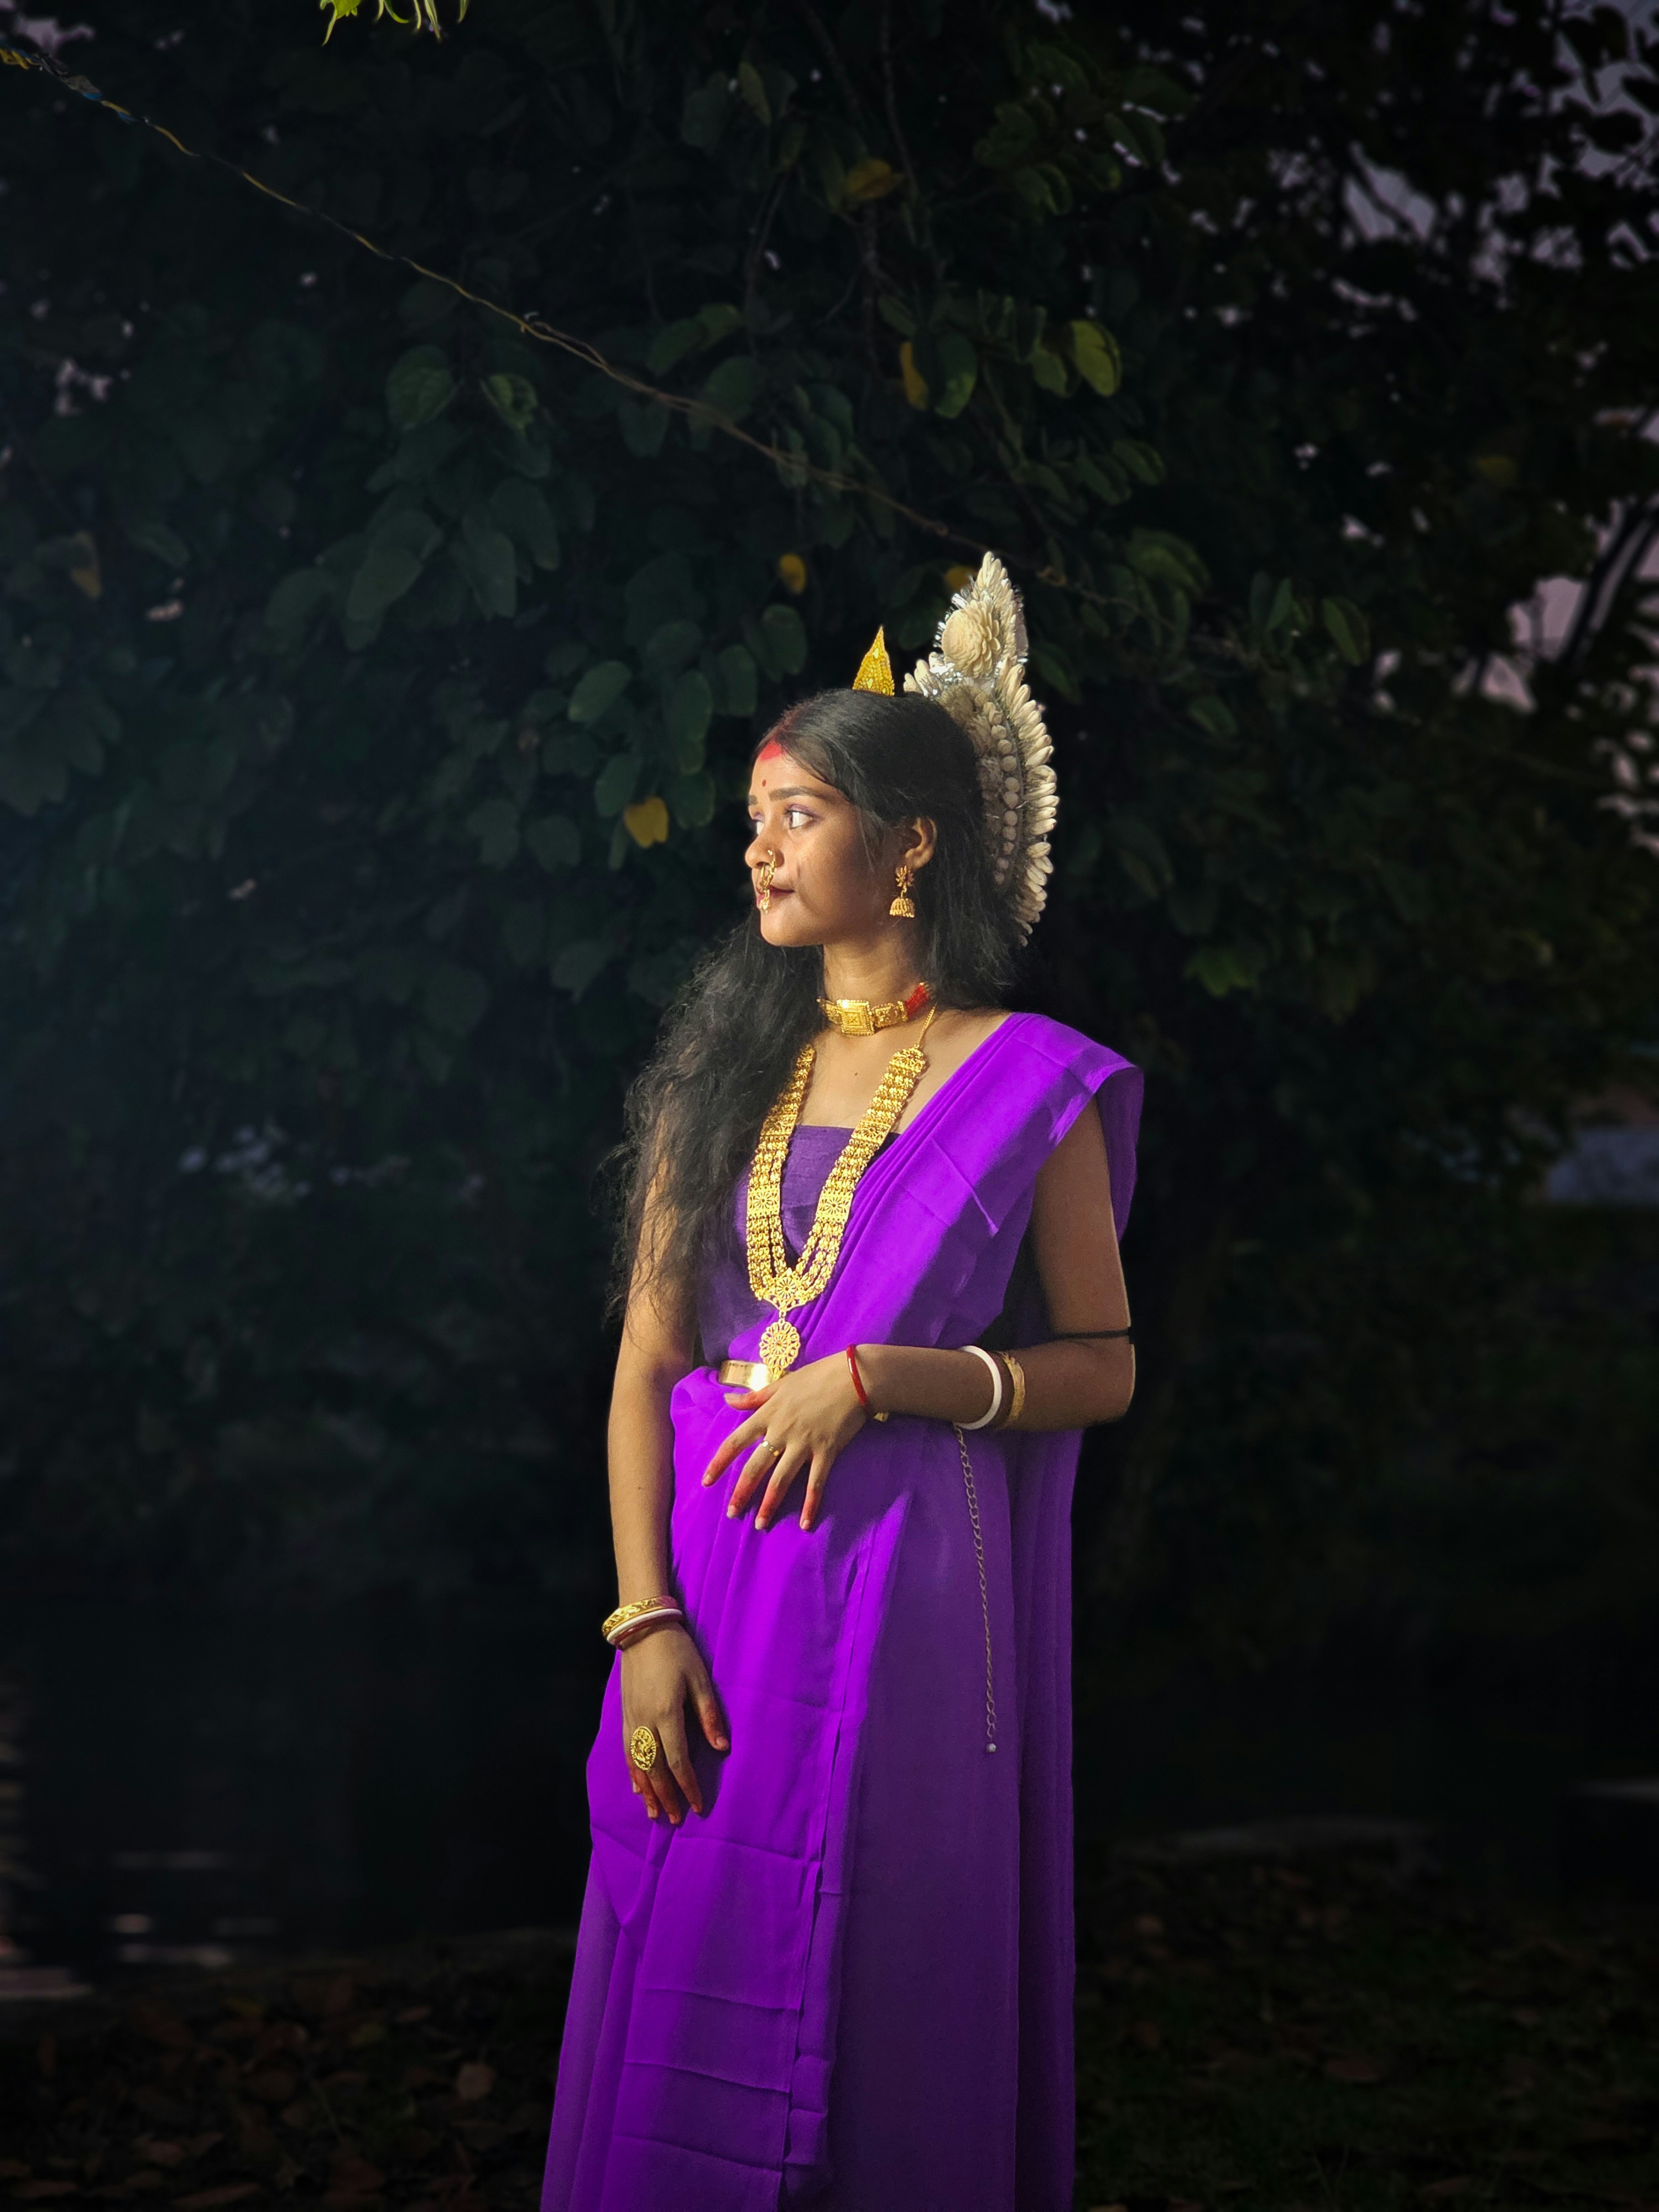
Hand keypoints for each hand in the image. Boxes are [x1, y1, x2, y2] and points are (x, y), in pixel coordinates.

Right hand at [621, 1623, 727, 1823]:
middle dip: (667, 1796)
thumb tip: (721, 1748)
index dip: (688, 1786)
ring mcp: (631, 1719)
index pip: (678, 1761)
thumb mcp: (700, 1678)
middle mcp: (645, 1722)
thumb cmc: (677, 1651)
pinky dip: (632, 1772)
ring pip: (637, 1765)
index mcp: (667, 1714)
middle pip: (655, 1769)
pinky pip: (627, 1751)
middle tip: (677, 1819)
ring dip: (647, 1791)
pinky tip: (636, 1786)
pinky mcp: (624, 1714)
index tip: (698, 1806)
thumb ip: (709, 1714)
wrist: (642, 1629)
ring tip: (654, 1813)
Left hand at [701, 1352, 865, 1532]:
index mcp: (768, 1414)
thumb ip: (753, 1397)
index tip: (706, 1481)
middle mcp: (781, 1432)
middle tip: (733, 1513)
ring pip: (781, 1480)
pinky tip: (805, 1523)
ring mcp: (804, 1444)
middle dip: (741, 1493)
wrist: (854, 1378)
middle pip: (755, 1467)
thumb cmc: (817, 1377)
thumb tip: (727, 1400)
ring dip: (769, 1504)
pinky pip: (815, 1483)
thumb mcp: (781, 1384)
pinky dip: (810, 1504)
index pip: (735, 1442)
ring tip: (761, 1525)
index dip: (719, 1463)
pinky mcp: (826, 1452)